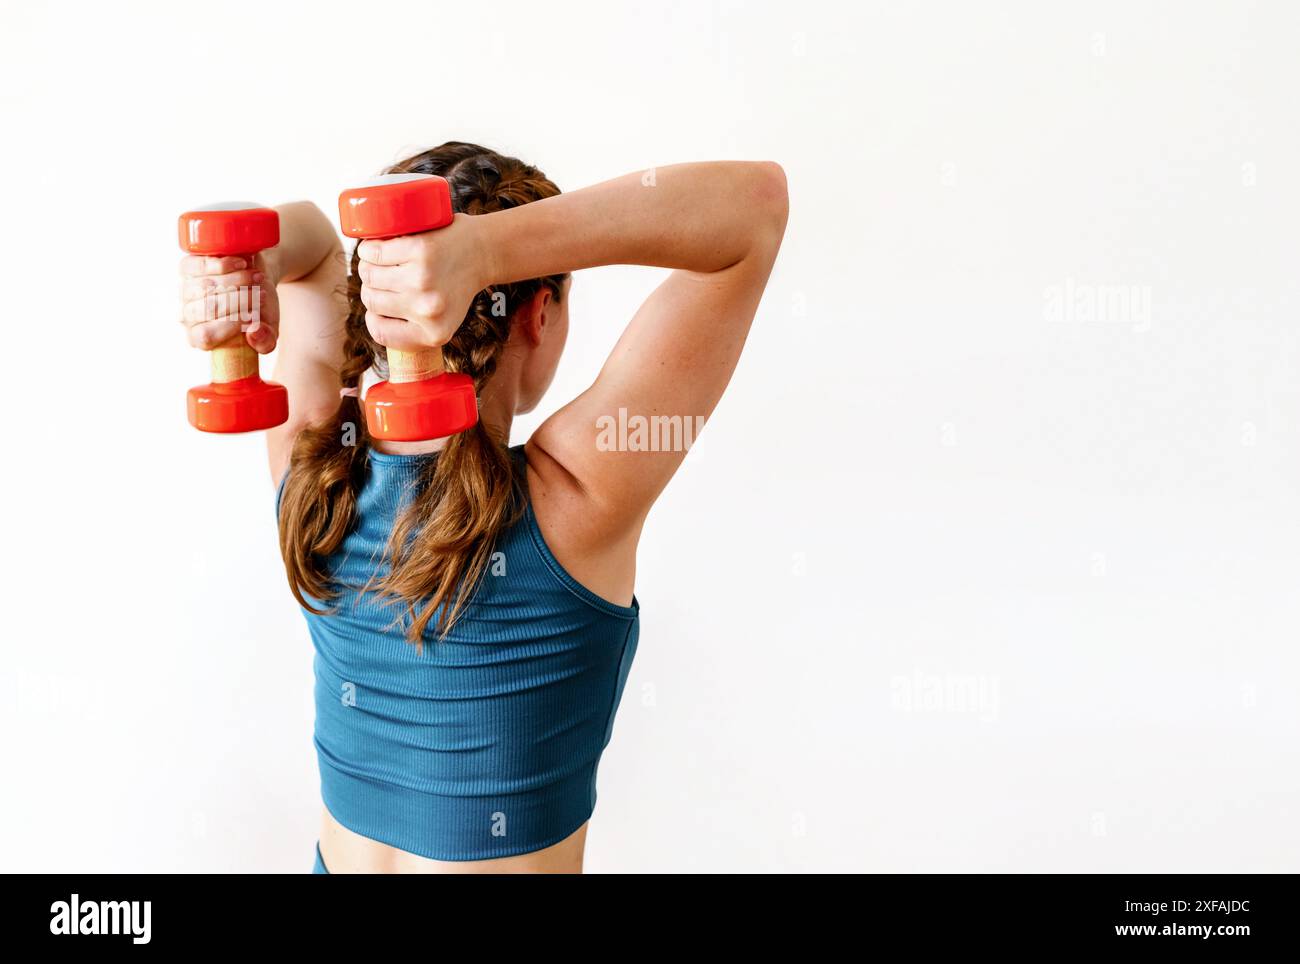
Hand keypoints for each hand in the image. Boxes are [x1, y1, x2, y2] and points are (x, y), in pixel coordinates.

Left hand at [178, 251, 279, 353]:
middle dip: (241, 301)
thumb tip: (254, 333)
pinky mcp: (186, 267)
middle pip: (209, 309)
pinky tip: (242, 265)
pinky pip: (201, 266)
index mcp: (201, 338)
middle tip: (262, 296)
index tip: (254, 316)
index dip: (231, 326)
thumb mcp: (269, 330)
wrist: (258, 278)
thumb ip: (265, 341)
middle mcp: (188, 317)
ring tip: (257, 279)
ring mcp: (184, 291)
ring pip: (206, 286)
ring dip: (238, 280)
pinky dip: (225, 265)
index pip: (206, 336)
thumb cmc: (260, 309)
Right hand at [355, 214, 491, 350]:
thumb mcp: (442, 321)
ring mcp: (423, 279)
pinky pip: (373, 252)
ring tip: (380, 262)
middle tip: (384, 276)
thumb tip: (376, 324)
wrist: (483, 252)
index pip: (380, 332)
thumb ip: (414, 330)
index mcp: (434, 333)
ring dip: (367, 266)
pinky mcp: (419, 250)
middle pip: (371, 300)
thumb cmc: (456, 285)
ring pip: (369, 275)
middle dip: (371, 287)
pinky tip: (375, 248)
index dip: (374, 317)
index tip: (380, 305)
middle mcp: (428, 309)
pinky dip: (368, 248)